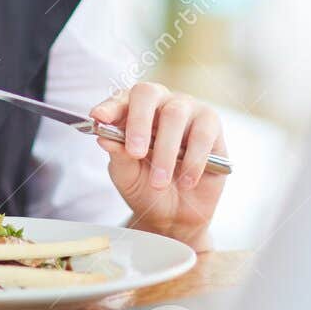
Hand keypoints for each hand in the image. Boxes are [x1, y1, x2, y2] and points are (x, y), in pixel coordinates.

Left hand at [90, 82, 225, 250]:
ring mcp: (187, 110)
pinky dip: (193, 161)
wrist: (175, 215)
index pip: (120, 98)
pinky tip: (185, 182)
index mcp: (133, 110)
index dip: (110, 106)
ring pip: (175, 114)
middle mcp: (160, 103)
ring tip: (159, 182)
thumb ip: (118, 154)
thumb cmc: (146, 187)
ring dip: (166, 151)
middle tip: (135, 152)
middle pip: (148, 93)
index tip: (99, 118)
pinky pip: (203, 134)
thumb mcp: (126, 175)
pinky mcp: (211, 126)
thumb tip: (104, 137)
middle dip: (139, 122)